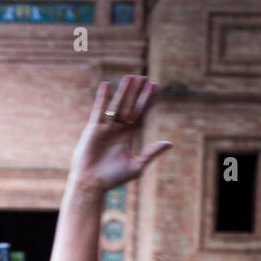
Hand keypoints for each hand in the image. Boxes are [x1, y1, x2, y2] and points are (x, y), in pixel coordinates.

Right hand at [68, 75, 171, 194]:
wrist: (92, 184)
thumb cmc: (113, 178)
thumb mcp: (137, 166)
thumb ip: (151, 153)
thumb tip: (169, 143)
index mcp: (129, 135)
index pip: (141, 114)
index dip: (148, 100)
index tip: (154, 87)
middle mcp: (118, 129)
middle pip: (130, 106)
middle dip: (137, 92)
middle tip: (144, 77)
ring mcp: (105, 128)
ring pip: (117, 105)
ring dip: (124, 91)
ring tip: (131, 77)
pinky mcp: (93, 129)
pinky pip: (98, 110)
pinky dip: (102, 97)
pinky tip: (106, 84)